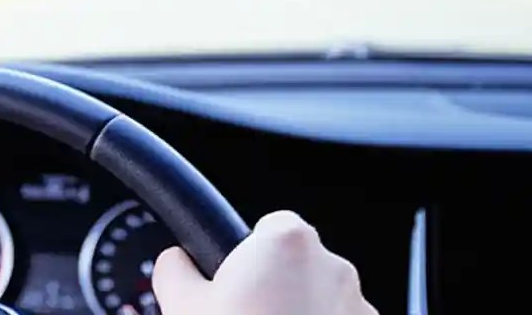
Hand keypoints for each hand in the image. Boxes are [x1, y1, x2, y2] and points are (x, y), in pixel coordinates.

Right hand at [153, 210, 376, 314]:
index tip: (231, 280)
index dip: (245, 254)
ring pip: (319, 299)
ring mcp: (356, 306)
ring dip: (298, 314)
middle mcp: (332, 267)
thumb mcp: (181, 307)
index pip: (268, 225)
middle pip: (296, 264)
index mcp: (286, 242)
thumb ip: (175, 270)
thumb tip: (175, 262)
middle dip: (273, 287)